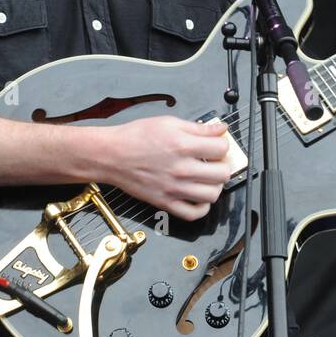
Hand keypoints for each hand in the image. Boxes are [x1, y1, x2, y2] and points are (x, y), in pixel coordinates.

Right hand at [101, 116, 232, 221]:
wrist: (112, 155)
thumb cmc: (136, 137)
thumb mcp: (168, 123)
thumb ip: (198, 127)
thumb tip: (220, 129)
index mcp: (183, 145)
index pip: (221, 148)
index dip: (222, 144)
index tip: (217, 145)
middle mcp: (181, 169)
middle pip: (222, 174)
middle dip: (223, 166)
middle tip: (216, 162)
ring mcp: (174, 188)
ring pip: (212, 195)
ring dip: (215, 186)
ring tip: (208, 179)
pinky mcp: (165, 203)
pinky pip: (194, 213)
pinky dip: (202, 208)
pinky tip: (199, 197)